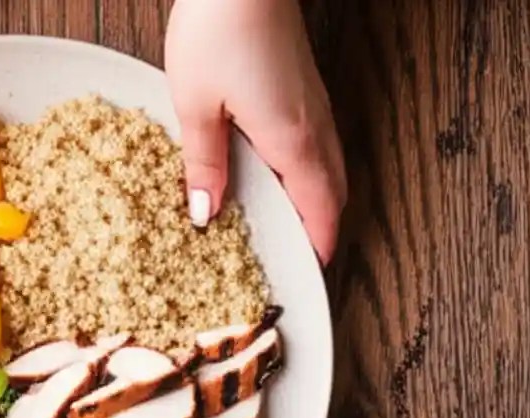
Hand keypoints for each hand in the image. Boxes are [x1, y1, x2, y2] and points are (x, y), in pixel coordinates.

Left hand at [165, 0, 346, 262]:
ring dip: (315, 201)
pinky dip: (307, 171)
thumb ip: (203, 163)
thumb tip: (205, 213)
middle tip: (296, 258)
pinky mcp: (304, 86)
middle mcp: (314, 127)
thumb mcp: (196, 106)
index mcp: (292, 142)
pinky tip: (278, 172)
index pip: (320, 212)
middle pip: (332, 194)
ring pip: (328, 167)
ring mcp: (315, 104)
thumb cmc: (219, 30)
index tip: (307, 275)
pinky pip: (316, 142)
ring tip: (286, 226)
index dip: (317, 248)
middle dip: (320, 231)